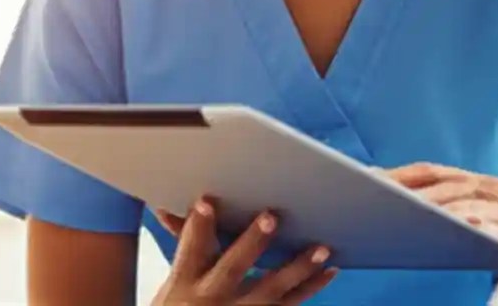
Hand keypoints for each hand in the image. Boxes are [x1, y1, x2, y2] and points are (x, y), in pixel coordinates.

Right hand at [151, 199, 337, 304]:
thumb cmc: (183, 303)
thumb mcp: (175, 279)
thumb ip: (185, 242)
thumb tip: (167, 207)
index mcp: (185, 281)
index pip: (190, 250)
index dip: (197, 227)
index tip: (206, 202)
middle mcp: (213, 297)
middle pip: (233, 268)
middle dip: (252, 243)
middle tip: (270, 217)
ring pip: (271, 289)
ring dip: (298, 268)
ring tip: (321, 248)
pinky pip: (290, 303)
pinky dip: (312, 286)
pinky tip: (330, 270)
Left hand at [384, 163, 497, 248]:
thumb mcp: (480, 213)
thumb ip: (450, 208)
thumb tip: (402, 210)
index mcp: (474, 182)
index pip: (431, 172)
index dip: (400, 173)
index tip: (367, 176)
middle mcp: (491, 188)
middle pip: (444, 186)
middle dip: (411, 190)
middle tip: (380, 197)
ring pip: (471, 205)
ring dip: (442, 207)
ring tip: (412, 212)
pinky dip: (487, 227)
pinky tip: (470, 227)